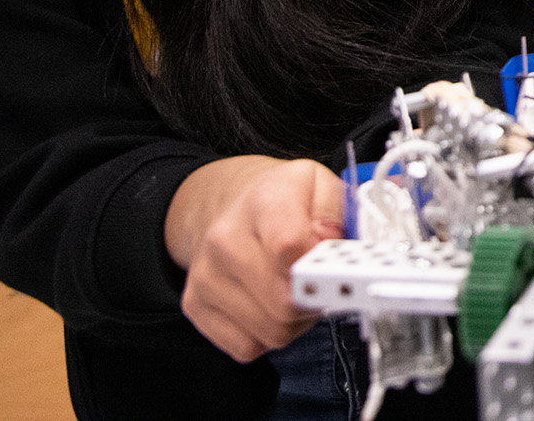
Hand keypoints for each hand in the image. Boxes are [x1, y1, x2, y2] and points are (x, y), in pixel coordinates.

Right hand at [166, 156, 340, 361]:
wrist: (236, 208)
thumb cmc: (287, 201)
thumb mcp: (323, 186)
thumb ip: (338, 217)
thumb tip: (335, 253)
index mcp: (265, 200)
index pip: (290, 247)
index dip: (323, 269)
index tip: (339, 270)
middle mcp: (225, 238)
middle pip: (285, 301)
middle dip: (316, 300)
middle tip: (324, 283)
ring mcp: (205, 275)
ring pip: (272, 332)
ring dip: (297, 321)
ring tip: (298, 291)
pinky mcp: (194, 306)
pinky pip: (248, 347)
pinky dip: (269, 336)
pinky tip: (272, 306)